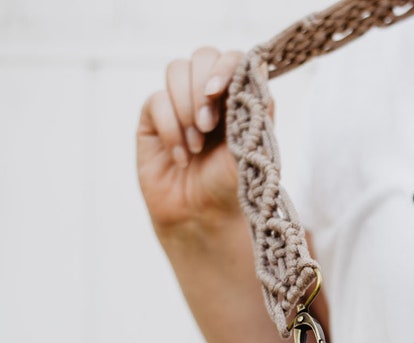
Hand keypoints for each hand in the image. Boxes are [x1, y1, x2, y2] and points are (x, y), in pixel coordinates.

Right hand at [136, 48, 248, 230]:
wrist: (201, 217)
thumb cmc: (230, 184)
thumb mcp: (253, 149)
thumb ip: (258, 109)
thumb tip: (260, 66)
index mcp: (237, 97)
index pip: (230, 59)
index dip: (224, 68)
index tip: (218, 93)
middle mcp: (209, 95)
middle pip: (201, 56)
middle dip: (202, 87)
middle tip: (208, 125)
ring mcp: (180, 103)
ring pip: (176, 71)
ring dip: (186, 108)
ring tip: (196, 146)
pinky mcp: (154, 118)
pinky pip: (156, 101)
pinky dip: (171, 129)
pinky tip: (181, 158)